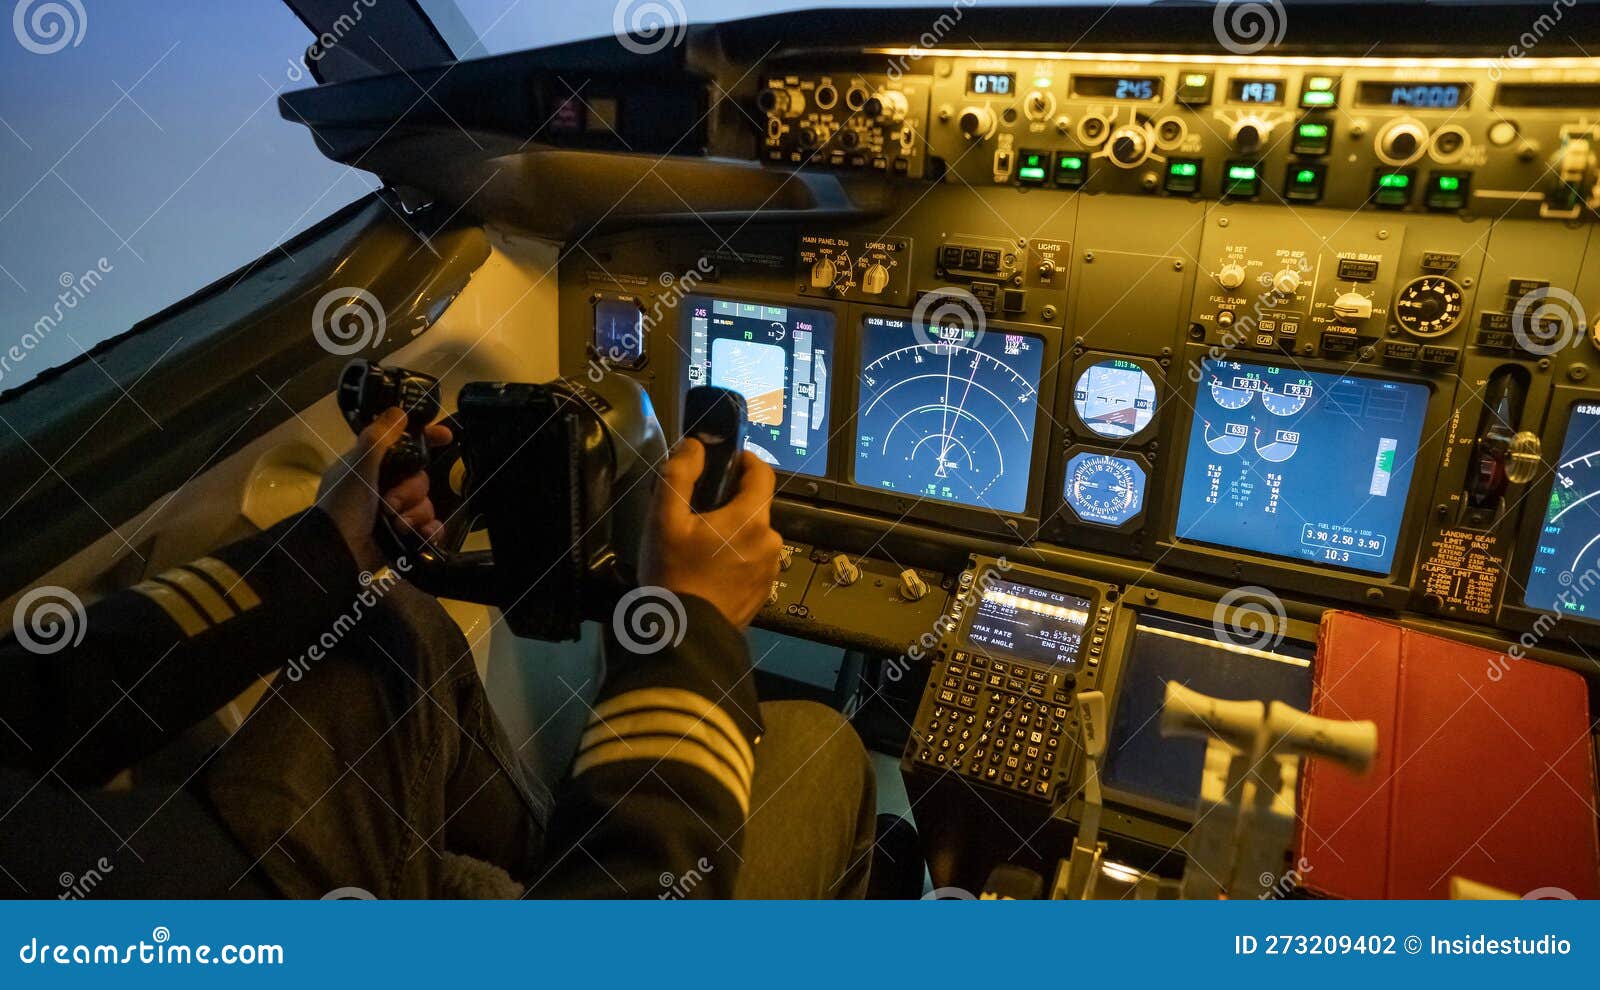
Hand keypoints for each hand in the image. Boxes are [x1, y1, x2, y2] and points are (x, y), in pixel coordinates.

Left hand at [316, 407, 452, 569]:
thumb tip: (399, 411)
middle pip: (420, 478)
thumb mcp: (358, 465)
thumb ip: (378, 437)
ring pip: (426, 504)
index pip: (403, 445)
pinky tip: (420, 536)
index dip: (425, 439)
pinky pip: (430, 528)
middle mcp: (385, 486)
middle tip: (391, 503)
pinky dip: (428, 532)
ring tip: (397, 525)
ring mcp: (394, 513)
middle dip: (410, 492)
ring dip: (415, 514)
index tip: (446, 436)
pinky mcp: (404, 536)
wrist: (337, 552)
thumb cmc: (344, 504)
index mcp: (371, 466)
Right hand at [639, 439, 782, 629]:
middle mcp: (771, 541)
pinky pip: (753, 560)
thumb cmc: (673, 575)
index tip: (724, 461)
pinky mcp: (764, 590)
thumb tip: (695, 446)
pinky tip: (710, 568)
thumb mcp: (664, 520)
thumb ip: (679, 475)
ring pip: (754, 534)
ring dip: (733, 531)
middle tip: (697, 511)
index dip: (744, 460)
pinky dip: (736, 556)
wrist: (683, 635)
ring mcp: (770, 569)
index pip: (762, 472)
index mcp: (751, 519)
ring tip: (700, 545)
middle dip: (730, 501)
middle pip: (755, 505)